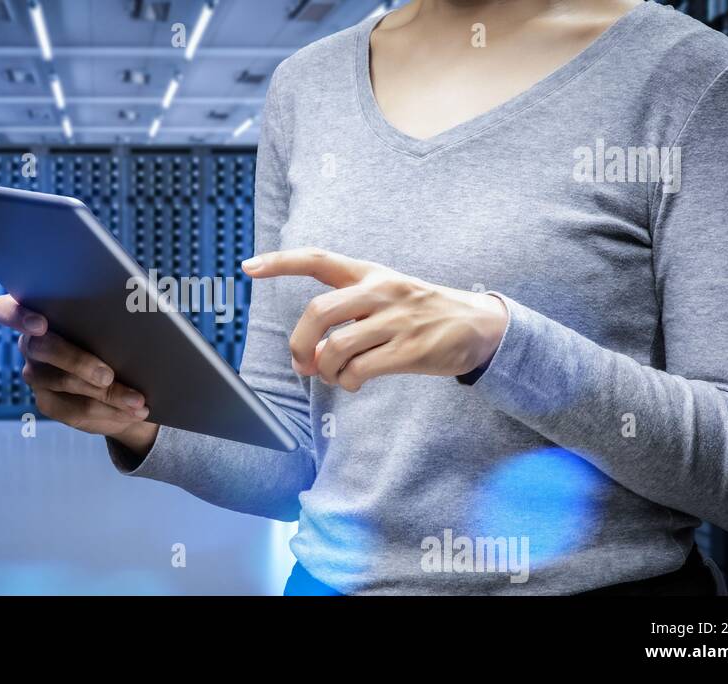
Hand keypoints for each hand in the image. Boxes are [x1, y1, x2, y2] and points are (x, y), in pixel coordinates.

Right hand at [0, 294, 158, 454]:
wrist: (126, 377)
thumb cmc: (121, 334)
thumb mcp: (119, 319)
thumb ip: (114, 311)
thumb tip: (136, 312)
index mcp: (37, 311)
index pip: (4, 309)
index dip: (16, 316)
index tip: (41, 324)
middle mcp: (30, 344)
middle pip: (41, 349)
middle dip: (77, 362)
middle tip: (108, 375)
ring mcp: (36, 375)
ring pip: (66, 383)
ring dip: (108, 394)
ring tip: (138, 400)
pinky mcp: (49, 403)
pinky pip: (77, 409)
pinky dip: (111, 410)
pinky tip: (134, 411)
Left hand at [242, 247, 507, 391]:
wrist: (479, 326)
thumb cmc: (421, 313)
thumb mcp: (386, 295)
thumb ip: (345, 318)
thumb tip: (307, 357)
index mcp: (369, 273)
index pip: (317, 258)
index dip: (280, 263)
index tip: (248, 267)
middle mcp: (380, 291)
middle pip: (318, 313)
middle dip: (299, 344)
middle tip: (301, 363)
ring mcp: (396, 320)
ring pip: (337, 348)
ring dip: (325, 370)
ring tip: (333, 376)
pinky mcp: (410, 350)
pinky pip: (361, 370)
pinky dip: (348, 382)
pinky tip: (354, 382)